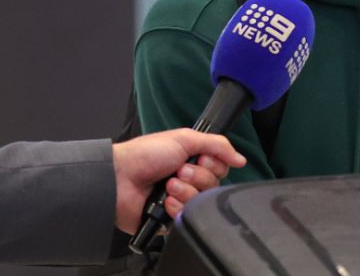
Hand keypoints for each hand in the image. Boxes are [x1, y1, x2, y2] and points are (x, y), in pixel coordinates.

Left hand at [111, 128, 245, 231]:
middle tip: (178, 171)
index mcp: (191, 161)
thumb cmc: (144, 154)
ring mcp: (178, 201)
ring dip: (184, 192)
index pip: (220, 170)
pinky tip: (163, 201)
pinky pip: (186, 218)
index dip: (212, 166)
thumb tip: (240, 158)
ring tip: (167, 186)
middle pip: (212, 187)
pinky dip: (175, 208)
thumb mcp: (184, 139)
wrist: (119, 178)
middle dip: (196, 178)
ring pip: (200, 204)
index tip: (199, 158)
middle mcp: (187, 181)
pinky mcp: (169, 220)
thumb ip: (216, 145)